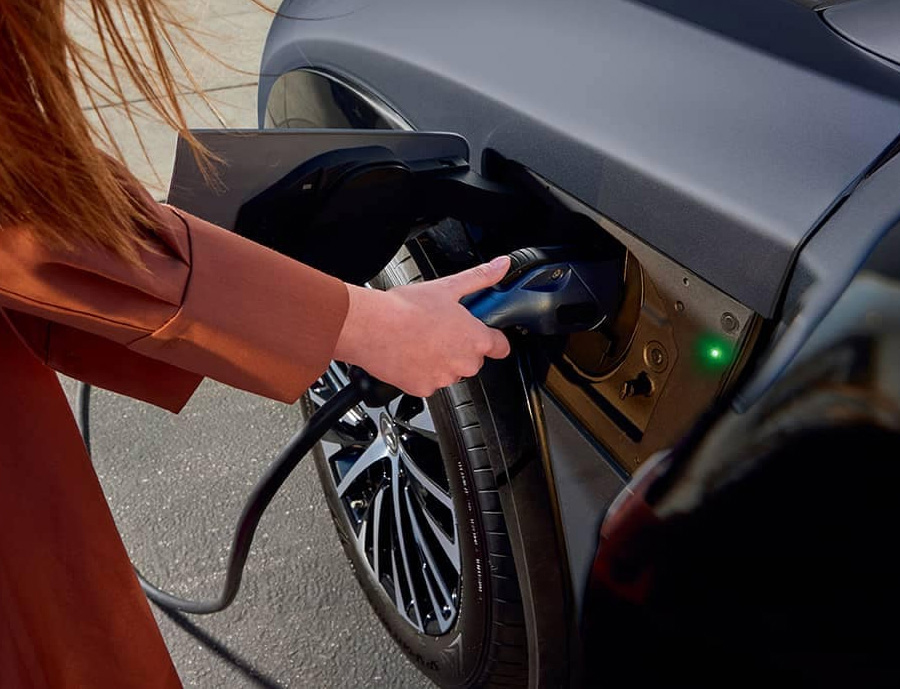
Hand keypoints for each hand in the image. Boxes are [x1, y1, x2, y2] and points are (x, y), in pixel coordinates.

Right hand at [333, 256, 511, 396]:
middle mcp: (463, 363)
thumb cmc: (405, 309)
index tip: (483, 333)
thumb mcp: (448, 286)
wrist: (371, 327)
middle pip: (473, 360)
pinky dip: (421, 372)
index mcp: (475, 338)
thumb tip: (500, 266)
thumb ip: (480, 278)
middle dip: (461, 347)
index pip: (500, 346)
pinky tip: (410, 353)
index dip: (492, 338)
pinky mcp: (423, 388)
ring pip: (450, 371)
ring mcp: (443, 378)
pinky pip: (428, 382)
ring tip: (421, 340)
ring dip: (441, 360)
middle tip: (441, 330)